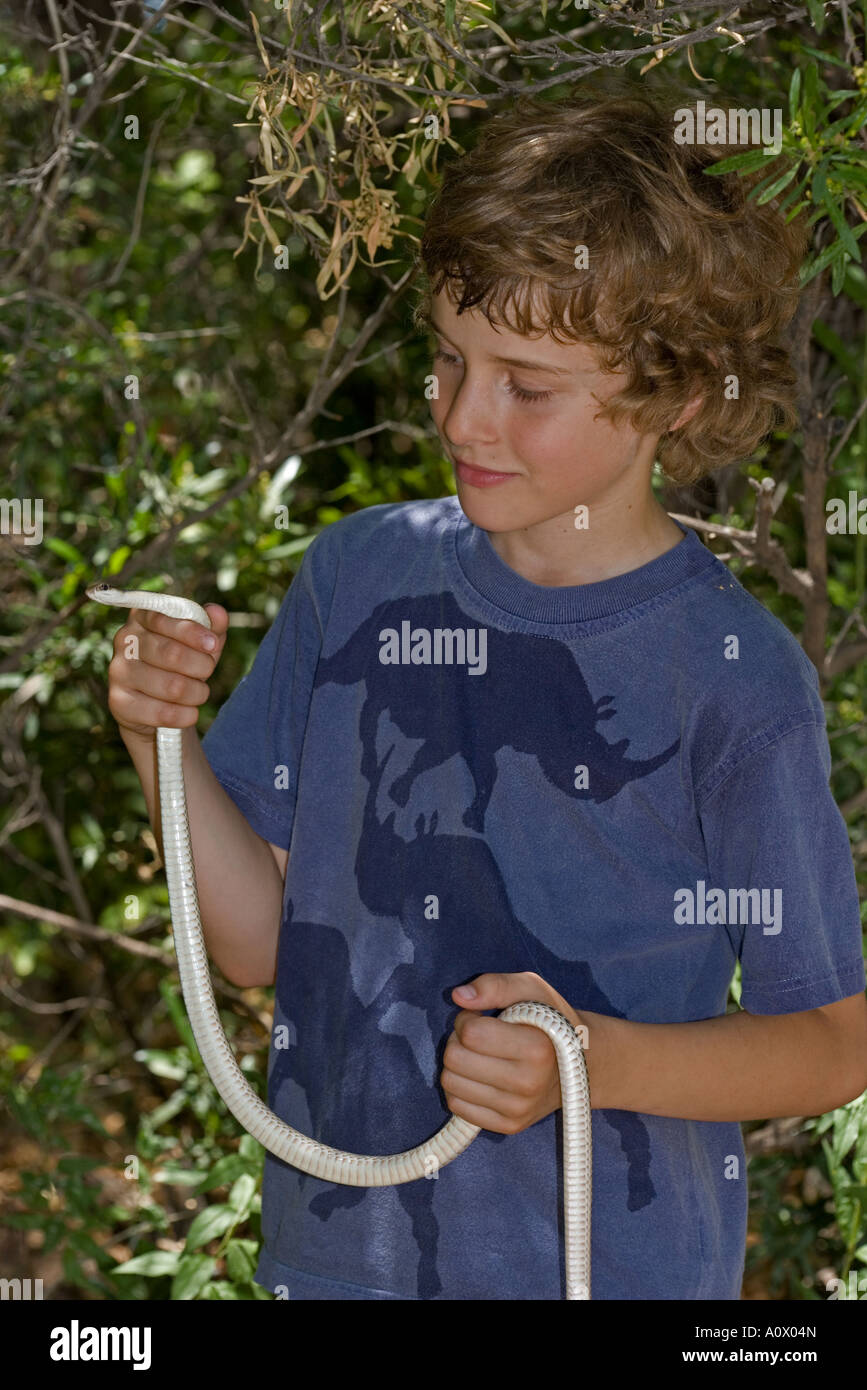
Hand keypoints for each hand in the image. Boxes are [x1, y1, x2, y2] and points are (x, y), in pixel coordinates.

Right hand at [106, 602, 228, 742]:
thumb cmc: (180, 665)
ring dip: (197, 693)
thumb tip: (216, 612)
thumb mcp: (199, 643)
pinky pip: (162, 712)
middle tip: (207, 671)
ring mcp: (118, 671)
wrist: (155, 706)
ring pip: (172, 686)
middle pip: (171, 653)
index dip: (192, 632)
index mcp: (141, 617)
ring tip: (199, 693)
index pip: (163, 619)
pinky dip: (185, 715)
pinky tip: (190, 713)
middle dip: (200, 666)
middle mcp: (124, 640)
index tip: (212, 644)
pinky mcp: (118, 702)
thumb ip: (211, 626)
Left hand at [440, 972, 585, 1134]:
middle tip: (479, 1036)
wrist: (583, 1063)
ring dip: (458, 1064)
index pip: (470, 1033)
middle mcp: (528, 1084)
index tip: (484, 1018)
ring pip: (450, 1083)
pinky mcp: (508, 1126)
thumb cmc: (551, 1019)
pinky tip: (481, 1076)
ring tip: (480, 1055)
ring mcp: (518, 1110)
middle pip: (455, 1059)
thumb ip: (495, 985)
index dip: (468, 1018)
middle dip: (459, 1040)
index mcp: (536, 1049)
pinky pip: (457, 1107)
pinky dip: (462, 1088)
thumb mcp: (531, 988)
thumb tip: (458, 996)